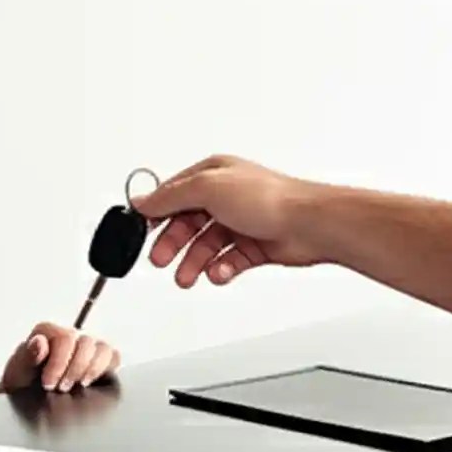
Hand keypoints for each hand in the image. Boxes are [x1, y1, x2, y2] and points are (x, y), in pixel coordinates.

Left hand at [0, 322, 120, 393]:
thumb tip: (39, 342)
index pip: (65, 338)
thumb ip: (27, 355)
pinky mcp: (100, 359)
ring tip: (77, 386)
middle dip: (74, 370)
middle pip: (86, 343)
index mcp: (48, 331)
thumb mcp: (17, 371)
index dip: (59, 363)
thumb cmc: (22, 382)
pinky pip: (114, 357)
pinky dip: (106, 369)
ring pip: (103, 348)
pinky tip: (89, 382)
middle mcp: (70, 335)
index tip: (48, 383)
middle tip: (61, 388)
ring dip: (91, 370)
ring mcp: (86, 346)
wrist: (26, 397)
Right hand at [130, 154, 324, 287]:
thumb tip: (143, 201)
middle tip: (162, 260)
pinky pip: (227, 261)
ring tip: (187, 277)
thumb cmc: (270, 198)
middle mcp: (226, 197)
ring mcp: (240, 222)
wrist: (310, 225)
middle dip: (172, 244)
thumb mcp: (207, 188)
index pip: (174, 194)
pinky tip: (219, 272)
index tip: (142, 231)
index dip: (156, 214)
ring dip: (193, 262)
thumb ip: (170, 197)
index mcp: (213, 175)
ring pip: (205, 246)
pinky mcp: (253, 246)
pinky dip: (220, 269)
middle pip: (187, 223)